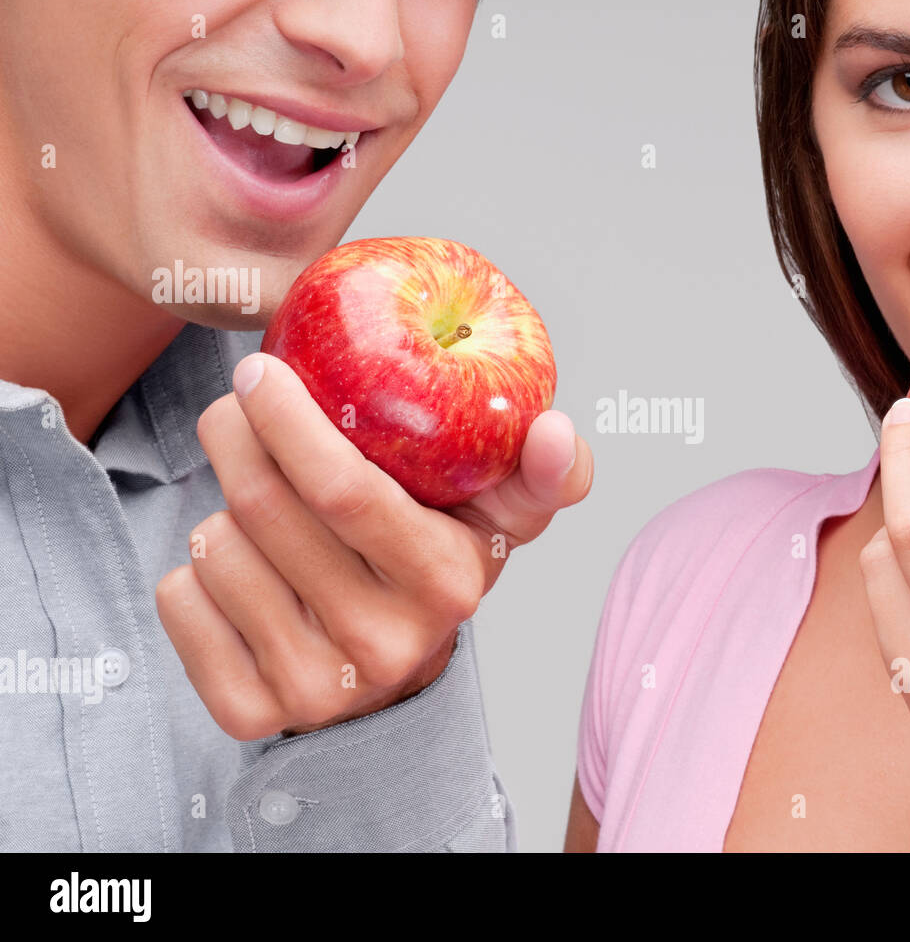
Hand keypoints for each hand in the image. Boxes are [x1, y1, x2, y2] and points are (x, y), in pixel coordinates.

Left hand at [156, 353, 592, 739]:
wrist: (391, 670)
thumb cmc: (436, 561)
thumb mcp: (501, 515)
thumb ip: (544, 468)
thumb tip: (556, 430)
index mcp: (445, 583)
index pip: (345, 490)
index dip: (289, 420)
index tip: (260, 372)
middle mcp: (383, 646)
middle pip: (265, 509)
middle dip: (233, 436)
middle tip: (235, 408)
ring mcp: (315, 688)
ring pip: (216, 550)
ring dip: (218, 504)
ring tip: (257, 506)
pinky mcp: (250, 712)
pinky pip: (177, 600)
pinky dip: (190, 567)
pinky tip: (237, 567)